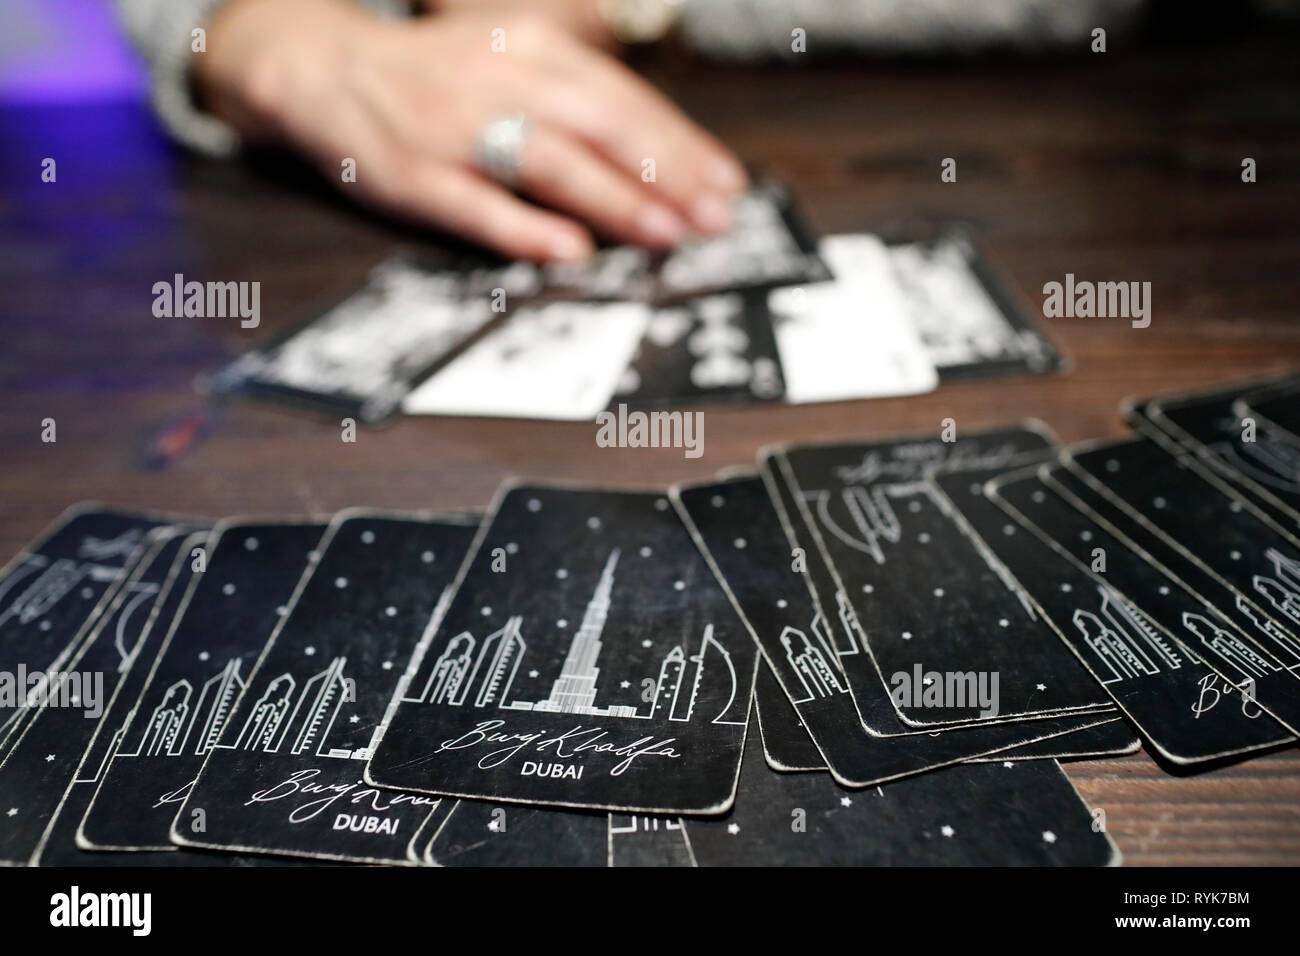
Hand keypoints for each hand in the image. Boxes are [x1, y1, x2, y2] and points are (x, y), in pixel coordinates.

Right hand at [196, 0, 747, 260]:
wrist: (328, 65)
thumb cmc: (439, 75)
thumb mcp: (514, 58)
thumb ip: (580, 101)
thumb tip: (660, 157)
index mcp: (533, 49)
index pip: (623, 99)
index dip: (681, 144)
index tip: (727, 184)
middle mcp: (500, 80)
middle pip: (598, 126)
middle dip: (665, 174)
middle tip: (714, 217)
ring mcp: (456, 129)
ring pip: (547, 162)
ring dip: (612, 199)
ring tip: (664, 233)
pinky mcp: (416, 176)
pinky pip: (477, 205)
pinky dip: (524, 228)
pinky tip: (569, 250)